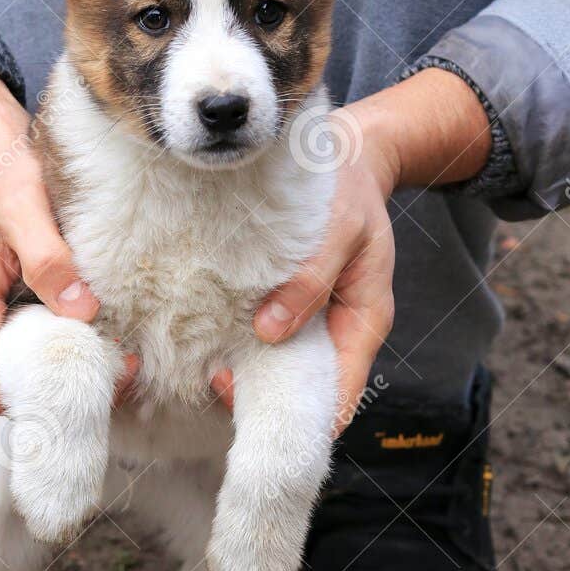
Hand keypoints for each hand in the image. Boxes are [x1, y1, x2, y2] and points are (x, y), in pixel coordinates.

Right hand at [0, 71, 136, 412]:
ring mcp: (7, 326)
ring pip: (42, 371)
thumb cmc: (5, 183)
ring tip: (129, 358)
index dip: (41, 394)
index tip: (89, 387)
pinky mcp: (28, 317)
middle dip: (72, 387)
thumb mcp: (25, 213)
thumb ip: (48, 260)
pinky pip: (54, 349)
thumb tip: (81, 311)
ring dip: (84, 372)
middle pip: (24, 386)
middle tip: (124, 370)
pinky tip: (119, 341)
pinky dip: (84, 350)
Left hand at [211, 69, 491, 433]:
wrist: (353, 155)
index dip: (302, 415)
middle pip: (304, 389)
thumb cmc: (351, 192)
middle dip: (262, 395)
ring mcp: (315, 319)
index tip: (253, 408)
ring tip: (205, 360)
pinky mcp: (291, 301)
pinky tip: (211, 332)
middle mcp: (339, 330)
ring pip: (282, 366)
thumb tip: (270, 332)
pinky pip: (269, 335)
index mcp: (364, 322)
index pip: (339, 395)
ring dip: (247, 370)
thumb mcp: (341, 229)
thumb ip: (312, 280)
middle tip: (214, 378)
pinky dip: (243, 340)